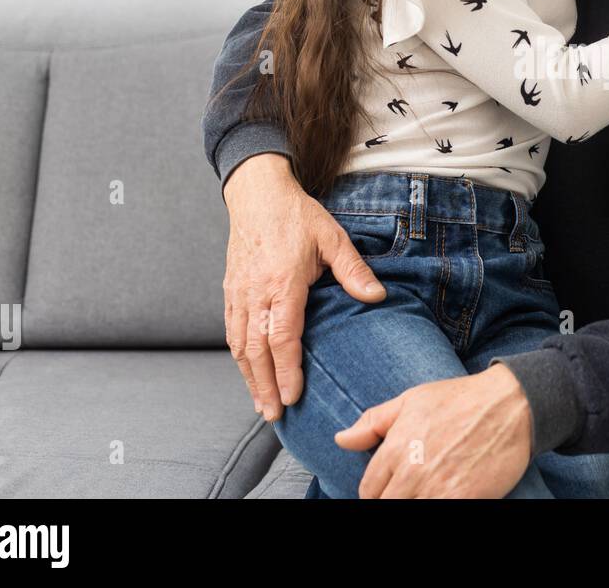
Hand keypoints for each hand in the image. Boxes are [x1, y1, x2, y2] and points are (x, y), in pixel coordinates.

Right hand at [222, 153, 385, 420]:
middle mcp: (256, 293)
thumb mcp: (332, 238)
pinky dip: (239, 356)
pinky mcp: (231, 290)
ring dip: (250, 377)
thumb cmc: (297, 215)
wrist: (257, 193)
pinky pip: (232, 330)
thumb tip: (377, 296)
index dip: (287, 370)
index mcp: (283, 283)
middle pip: (257, 350)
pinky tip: (248, 371)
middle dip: (265, 386)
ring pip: (240, 344)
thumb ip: (353, 270)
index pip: (282, 337)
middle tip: (274, 415)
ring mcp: (239, 292)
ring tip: (261, 404)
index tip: (293, 396)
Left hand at [334, 364, 533, 497]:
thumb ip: (373, 422)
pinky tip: (445, 495)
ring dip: (413, 503)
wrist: (511, 404)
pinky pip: (436, 515)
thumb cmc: (462, 399)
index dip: (376, 493)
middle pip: (385, 506)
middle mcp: (412, 471)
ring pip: (407, 511)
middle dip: (392, 501)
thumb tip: (342, 439)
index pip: (368, 490)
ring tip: (426, 492)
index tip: (389, 489)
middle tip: (410, 490)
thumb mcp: (412, 399)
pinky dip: (435, 507)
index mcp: (396, 447)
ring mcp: (437, 488)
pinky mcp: (462, 499)